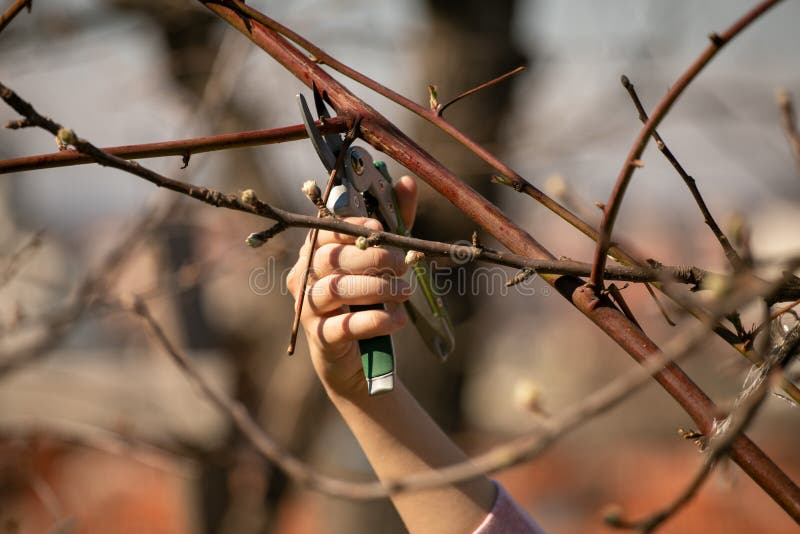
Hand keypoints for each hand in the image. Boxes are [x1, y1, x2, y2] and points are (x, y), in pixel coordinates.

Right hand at [287, 175, 417, 396]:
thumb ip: (395, 222)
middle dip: (371, 258)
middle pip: (331, 259)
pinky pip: (343, 326)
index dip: (353, 227)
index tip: (381, 228)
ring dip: (375, 288)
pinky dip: (373, 321)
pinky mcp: (320, 338)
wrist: (357, 355)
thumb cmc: (368, 298)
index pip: (326, 231)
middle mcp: (304, 276)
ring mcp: (308, 308)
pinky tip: (396, 320)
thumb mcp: (384, 258)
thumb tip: (407, 181)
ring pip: (335, 290)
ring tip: (405, 291)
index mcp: (316, 251)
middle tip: (403, 264)